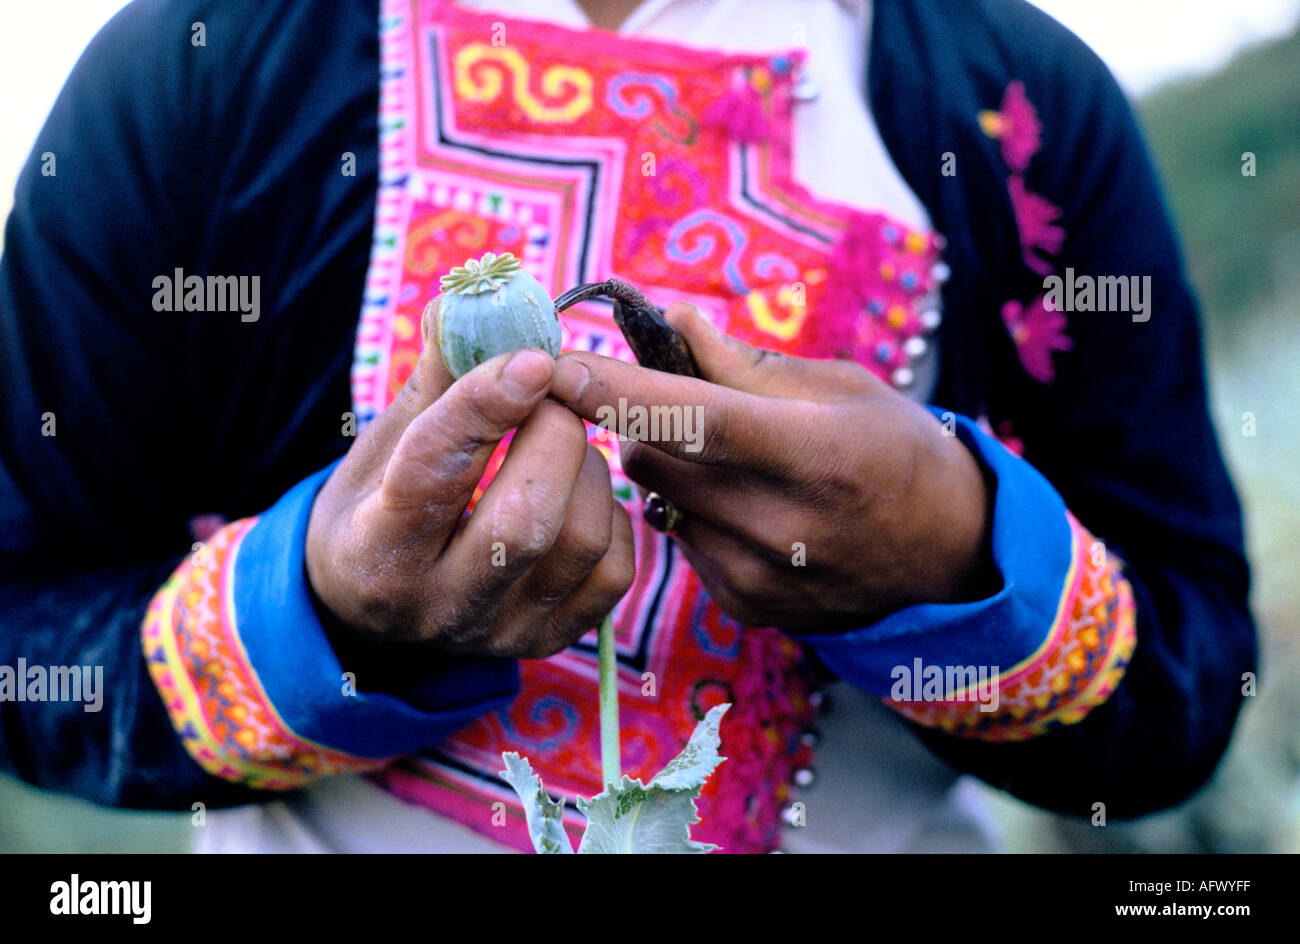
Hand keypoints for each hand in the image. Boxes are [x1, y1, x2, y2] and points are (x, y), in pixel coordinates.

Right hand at [305, 296, 634, 659]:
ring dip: (588, 468)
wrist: (376, 602)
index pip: (432, 475)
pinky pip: (614, 569)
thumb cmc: (379, 504)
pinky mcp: (550, 637)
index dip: (484, 407)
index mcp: (375, 552)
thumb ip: (435, 379)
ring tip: (559, 442)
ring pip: (580, 540)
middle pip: (526, 521)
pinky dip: (613, 514)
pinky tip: (579, 491)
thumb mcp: (383, 444)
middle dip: (553, 436)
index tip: (531, 357)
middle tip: (549, 393)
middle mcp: (439, 605)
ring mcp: (501, 631)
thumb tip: (477, 299)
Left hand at [549, 302, 993, 631]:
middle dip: (644, 422)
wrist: (948, 555)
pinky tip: (746, 510)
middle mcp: (785, 526)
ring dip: (672, 470)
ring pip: (660, 504)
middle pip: (657, 461)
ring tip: (729, 461)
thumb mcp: (839, 388)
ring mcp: (764, 577)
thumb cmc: (895, 450)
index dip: (618, 391)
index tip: (558, 364)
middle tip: (674, 401)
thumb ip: (745, 364)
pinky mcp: (749, 607)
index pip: (695, 420)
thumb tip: (671, 322)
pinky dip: (695, 515)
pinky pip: (682, 543)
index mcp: (817, 454)